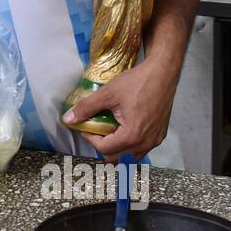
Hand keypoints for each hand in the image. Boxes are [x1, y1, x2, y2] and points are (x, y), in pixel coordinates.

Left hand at [61, 57, 176, 161]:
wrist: (163, 73)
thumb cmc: (138, 82)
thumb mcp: (108, 93)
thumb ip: (86, 107)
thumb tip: (68, 118)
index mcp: (133, 135)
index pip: (105, 149)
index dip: (91, 139)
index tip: (86, 127)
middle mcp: (146, 142)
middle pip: (117, 157)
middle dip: (102, 146)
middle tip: (96, 130)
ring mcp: (155, 140)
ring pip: (130, 156)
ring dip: (116, 148)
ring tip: (109, 130)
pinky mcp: (160, 135)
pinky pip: (141, 149)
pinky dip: (129, 145)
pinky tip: (123, 128)